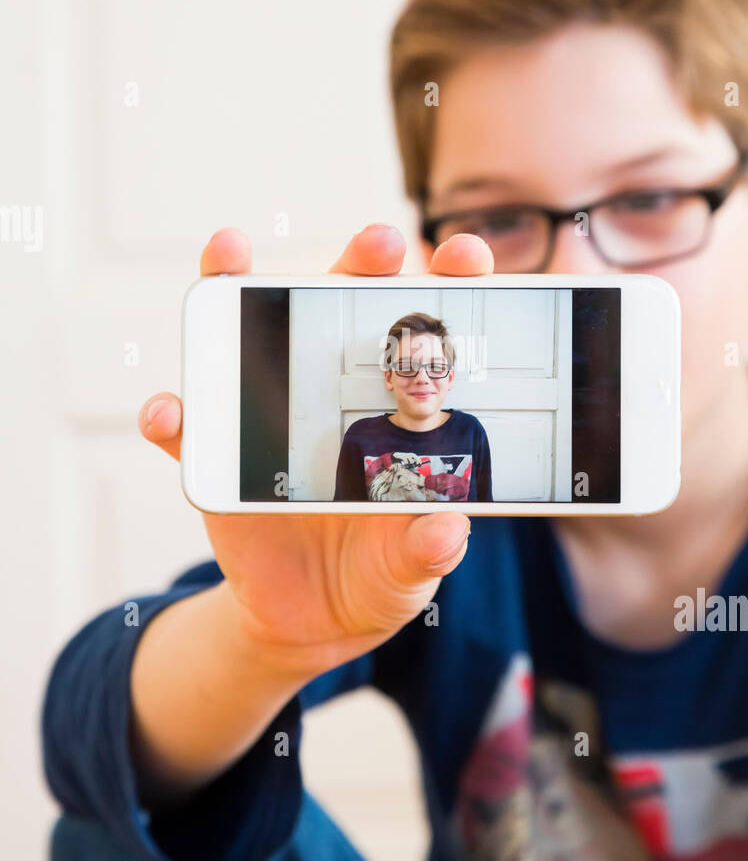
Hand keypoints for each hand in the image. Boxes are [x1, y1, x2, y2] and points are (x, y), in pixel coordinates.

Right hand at [138, 225, 494, 683]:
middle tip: (380, 242)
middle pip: (342, 307)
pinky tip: (169, 412)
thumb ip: (425, 551)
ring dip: (233, 287)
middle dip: (359, 264)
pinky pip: (190, 432)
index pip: (427, 331)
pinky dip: (175, 418)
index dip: (447, 287)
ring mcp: (270, 417)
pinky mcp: (219, 459)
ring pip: (249, 337)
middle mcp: (333, 390)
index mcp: (397, 406)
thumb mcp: (411, 567)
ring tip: (228, 254)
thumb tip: (445, 531)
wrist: (315, 618)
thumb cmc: (380, 572)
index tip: (465, 255)